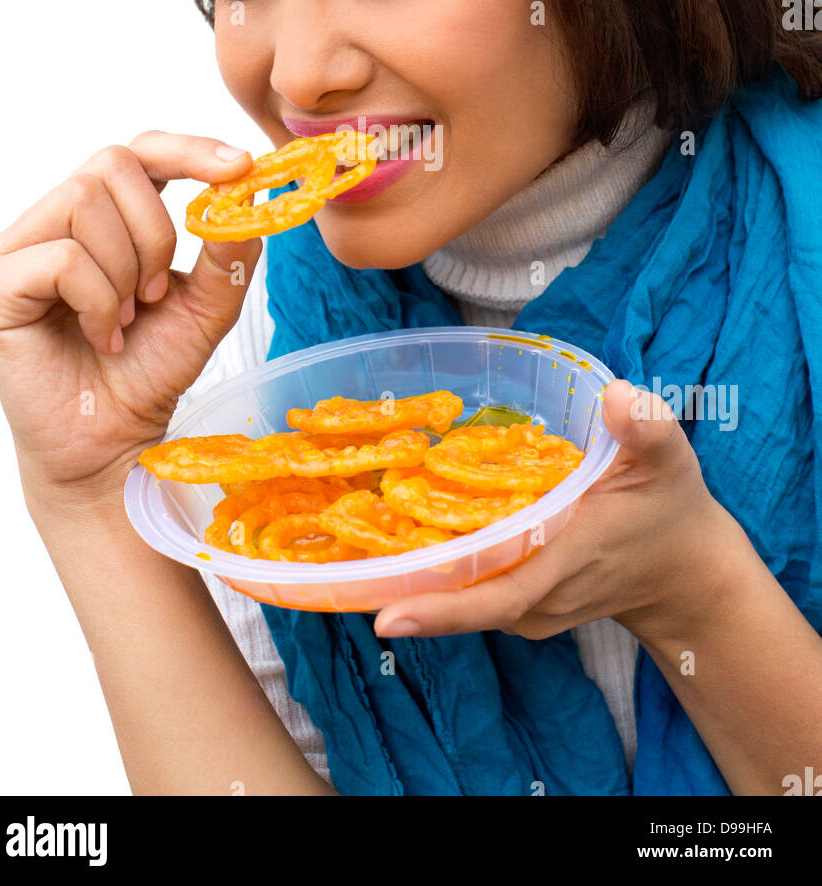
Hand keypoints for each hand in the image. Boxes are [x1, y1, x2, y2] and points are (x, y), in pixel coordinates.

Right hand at [0, 131, 261, 506]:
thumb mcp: (207, 303)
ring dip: (126, 270)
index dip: (187, 150)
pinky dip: (98, 300)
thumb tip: (251, 193)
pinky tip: (101, 337)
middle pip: (112, 166)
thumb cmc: (149, 372)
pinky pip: (61, 258)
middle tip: (157, 294)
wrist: (113, 443)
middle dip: (156, 231)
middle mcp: (50, 222)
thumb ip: (229, 249)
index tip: (239, 166)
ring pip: (85, 203)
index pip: (138, 152)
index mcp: (101, 217)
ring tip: (125, 320)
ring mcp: (14, 251)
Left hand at [374, 380, 735, 643]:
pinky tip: (391, 533)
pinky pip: (467, 589)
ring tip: (340, 543)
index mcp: (569, 562)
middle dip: (397, 589)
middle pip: (461, 602)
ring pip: (458, 598)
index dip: (444, 610)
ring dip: (406, 577)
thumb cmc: (672, 510)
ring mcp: (527, 607)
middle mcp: (539, 597)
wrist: (684, 571)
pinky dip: (430, 569)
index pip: (501, 596)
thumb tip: (616, 397)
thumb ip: (648, 428)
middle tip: (329, 565)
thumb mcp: (670, 462)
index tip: (387, 617)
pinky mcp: (518, 602)